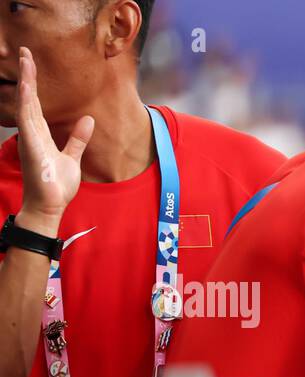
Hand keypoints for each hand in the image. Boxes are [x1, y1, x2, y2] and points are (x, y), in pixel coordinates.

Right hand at [15, 47, 93, 226]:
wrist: (50, 205)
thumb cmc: (56, 185)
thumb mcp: (72, 158)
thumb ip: (77, 139)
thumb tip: (88, 120)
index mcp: (41, 134)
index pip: (36, 103)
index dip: (34, 84)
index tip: (32, 64)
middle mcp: (32, 132)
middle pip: (28, 97)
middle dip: (27, 74)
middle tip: (24, 51)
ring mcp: (30, 137)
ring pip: (26, 102)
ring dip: (26, 80)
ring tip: (24, 58)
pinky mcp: (31, 144)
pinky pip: (27, 118)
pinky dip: (27, 101)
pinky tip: (26, 85)